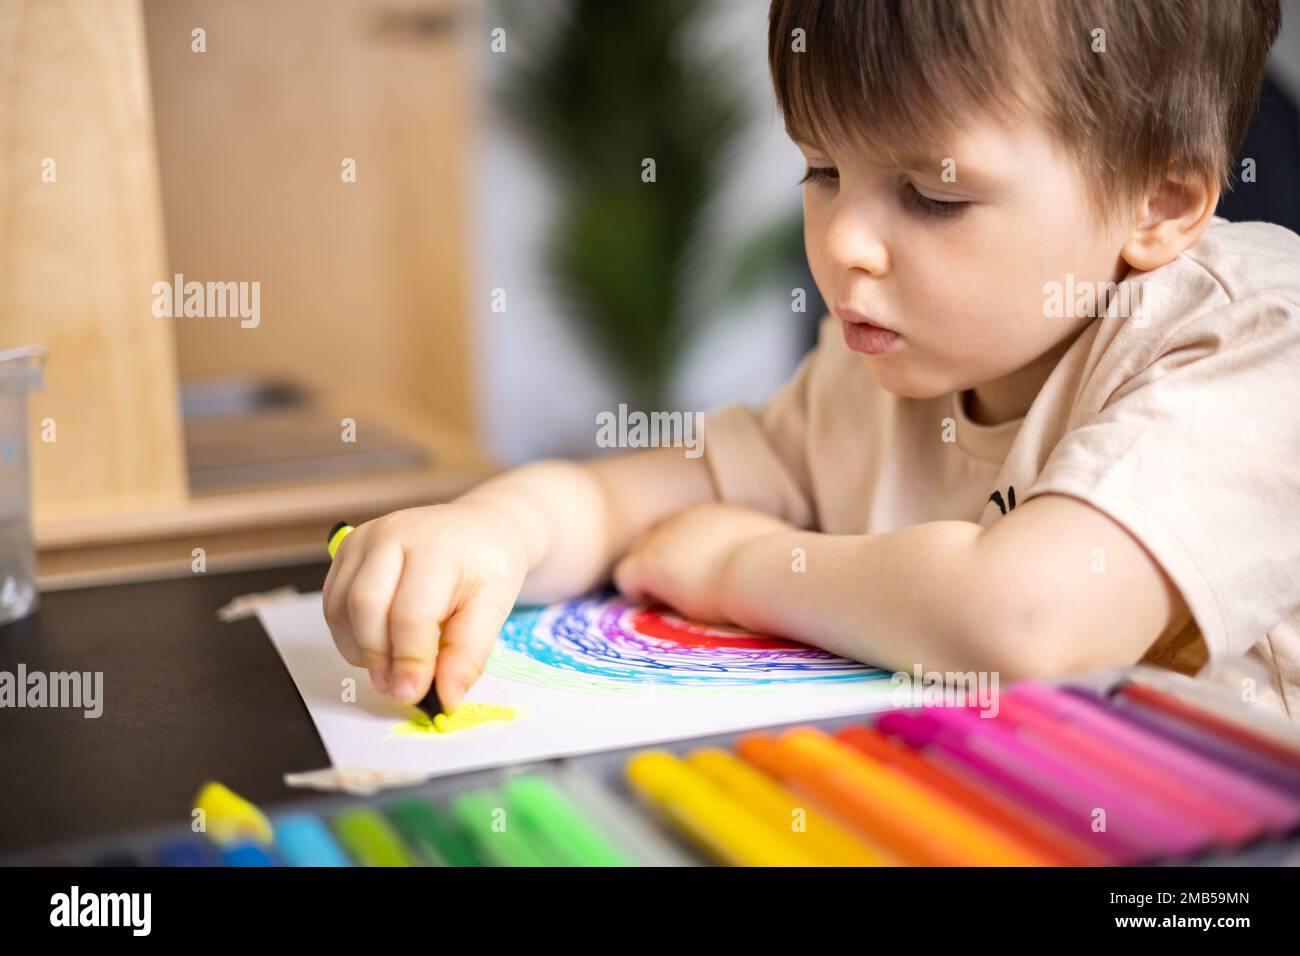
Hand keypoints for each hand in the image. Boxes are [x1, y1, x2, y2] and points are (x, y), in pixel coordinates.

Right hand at [321, 501, 528, 710]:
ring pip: (342, 607)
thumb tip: (444, 697)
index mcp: (435, 547)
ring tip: (390, 670)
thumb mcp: (494, 608)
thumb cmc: (487, 566)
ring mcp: (363, 540)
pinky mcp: (347, 550)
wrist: (478, 527)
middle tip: (398, 689)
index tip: (414, 695)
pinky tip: (376, 647)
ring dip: (360, 650)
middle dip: (378, 658)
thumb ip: (469, 654)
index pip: (410, 612)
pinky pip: (333, 602)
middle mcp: (392, 535)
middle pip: (366, 606)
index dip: (409, 660)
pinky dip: (348, 635)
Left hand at [611, 502, 793, 622]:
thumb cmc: (781, 565)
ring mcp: (665, 541)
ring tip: (657, 598)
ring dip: (648, 575)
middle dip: (661, 560)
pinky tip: (648, 602)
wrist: (764, 570)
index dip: (686, 551)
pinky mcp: (651, 566)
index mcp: (715, 516)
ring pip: (639, 553)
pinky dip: (634, 591)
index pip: (687, 527)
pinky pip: (626, 575)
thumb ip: (775, 553)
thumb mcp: (781, 549)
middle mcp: (685, 520)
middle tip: (674, 588)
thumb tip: (799, 562)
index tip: (696, 573)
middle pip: (656, 535)